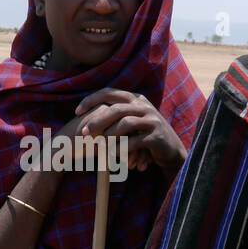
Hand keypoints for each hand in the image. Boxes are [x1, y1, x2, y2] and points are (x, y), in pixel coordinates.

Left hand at [71, 88, 185, 175]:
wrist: (170, 150)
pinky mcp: (156, 136)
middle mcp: (144, 106)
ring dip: (109, 136)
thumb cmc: (144, 136)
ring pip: (125, 124)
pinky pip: (135, 141)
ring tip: (99, 146)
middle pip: (116, 109)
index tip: (77, 111)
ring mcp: (152, 120)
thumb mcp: (131, 121)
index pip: (110, 92)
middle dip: (97, 121)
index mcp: (135, 99)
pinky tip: (113, 155)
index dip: (91, 100)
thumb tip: (86, 115)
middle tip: (83, 133)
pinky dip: (121, 148)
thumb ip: (115, 116)